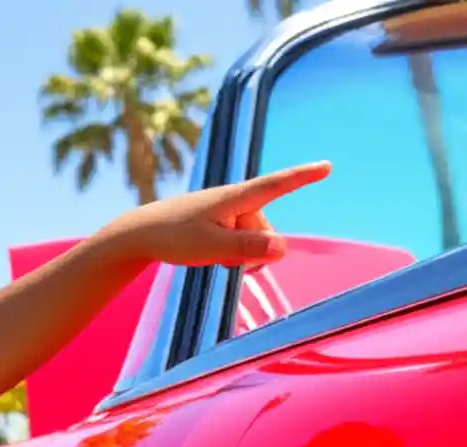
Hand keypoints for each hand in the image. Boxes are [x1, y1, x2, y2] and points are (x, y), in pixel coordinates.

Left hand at [94, 161, 331, 266]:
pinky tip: (211, 256)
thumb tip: (283, 248)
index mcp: (235, 198)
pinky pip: (239, 242)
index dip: (303, 177)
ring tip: (212, 256)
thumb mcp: (212, 247)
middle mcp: (234, 201)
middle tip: (223, 260)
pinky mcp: (216, 222)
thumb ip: (248, 247)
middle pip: (266, 230)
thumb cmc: (173, 237)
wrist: (139, 234)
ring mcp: (225, 212)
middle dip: (256, 250)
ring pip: (254, 240)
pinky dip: (232, 254)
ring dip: (242, 255)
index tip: (327, 166)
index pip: (277, 185)